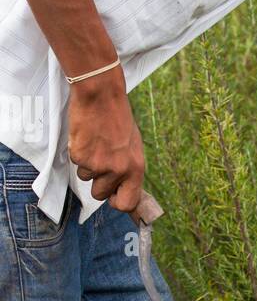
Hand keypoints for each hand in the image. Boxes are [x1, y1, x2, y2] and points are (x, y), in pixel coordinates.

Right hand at [67, 64, 144, 214]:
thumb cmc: (118, 119)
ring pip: (86, 179)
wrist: (101, 96)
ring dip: (88, 166)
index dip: (117, 202)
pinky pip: (76, 164)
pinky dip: (78, 153)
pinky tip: (86, 137)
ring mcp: (99, 165)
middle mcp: (119, 170)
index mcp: (136, 168)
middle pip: (100, 195)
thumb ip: (128, 169)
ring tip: (95, 144)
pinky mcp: (81, 157)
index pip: (128, 203)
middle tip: (100, 161)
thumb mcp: (133, 147)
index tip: (113, 196)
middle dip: (98, 182)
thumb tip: (123, 189)